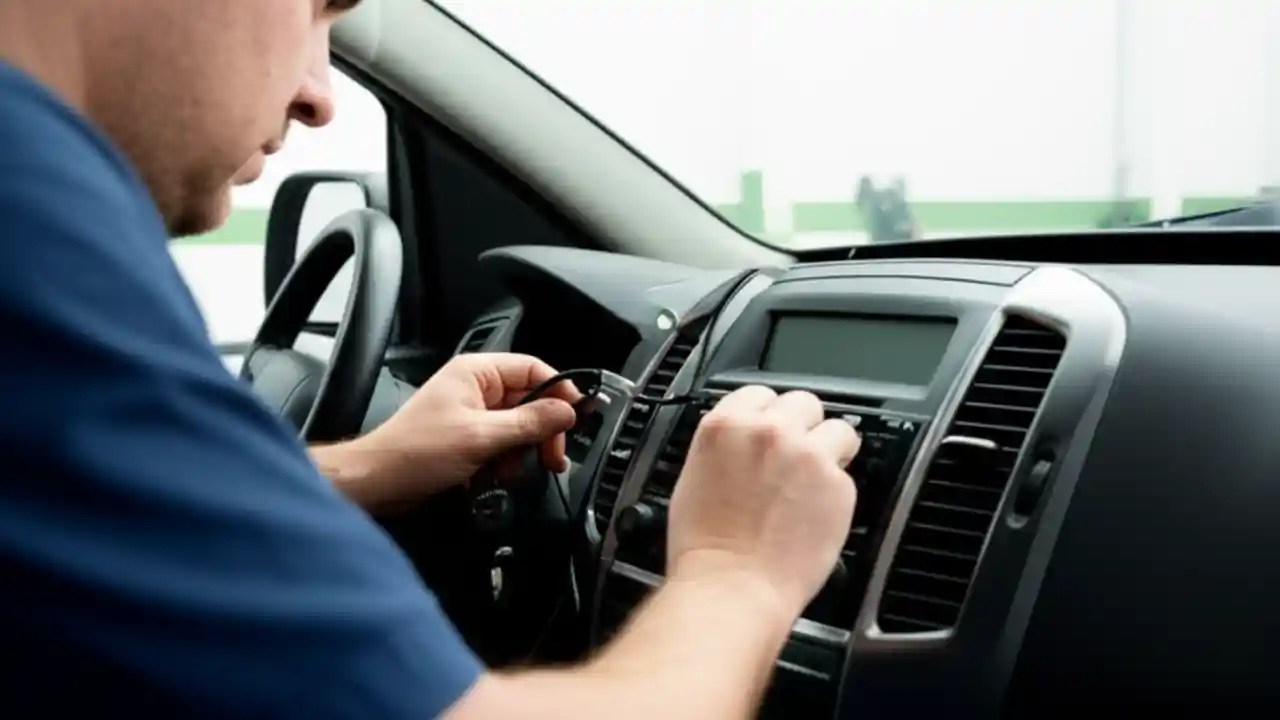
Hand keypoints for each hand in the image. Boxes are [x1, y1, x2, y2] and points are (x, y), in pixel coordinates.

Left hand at [327, 353, 579, 512]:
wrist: (379, 482)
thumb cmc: (418, 452)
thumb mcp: (482, 437)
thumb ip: (529, 423)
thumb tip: (567, 412)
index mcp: (477, 372)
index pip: (533, 369)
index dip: (558, 391)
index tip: (575, 417)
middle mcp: (477, 387)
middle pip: (531, 401)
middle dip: (543, 431)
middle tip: (552, 458)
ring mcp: (474, 413)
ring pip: (520, 426)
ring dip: (523, 451)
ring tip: (511, 470)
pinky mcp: (470, 438)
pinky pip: (504, 443)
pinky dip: (507, 460)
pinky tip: (497, 475)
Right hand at [666, 386, 860, 620]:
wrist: (732, 588)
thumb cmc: (704, 547)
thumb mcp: (696, 477)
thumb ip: (726, 447)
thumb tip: (744, 443)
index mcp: (727, 424)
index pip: (760, 394)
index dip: (767, 415)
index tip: (770, 432)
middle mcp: (770, 431)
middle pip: (803, 403)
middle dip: (801, 427)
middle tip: (793, 459)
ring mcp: (808, 455)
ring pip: (838, 429)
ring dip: (829, 449)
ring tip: (814, 482)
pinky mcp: (838, 484)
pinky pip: (847, 474)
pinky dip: (835, 490)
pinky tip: (815, 512)